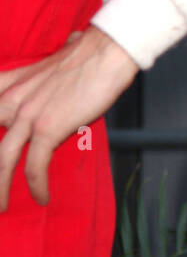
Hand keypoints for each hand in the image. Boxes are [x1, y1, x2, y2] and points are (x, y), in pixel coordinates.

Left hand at [0, 26, 138, 210]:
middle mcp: (12, 100)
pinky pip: (34, 166)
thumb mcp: (51, 64)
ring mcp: (28, 115)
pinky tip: (42, 197)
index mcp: (12, 85)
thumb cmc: (88, 55)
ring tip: (2, 207)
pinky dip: (36, 185)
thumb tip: (67, 49)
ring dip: (0, 188)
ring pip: (2, 159)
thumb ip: (45, 73)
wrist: (106, 52)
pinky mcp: (47, 128)